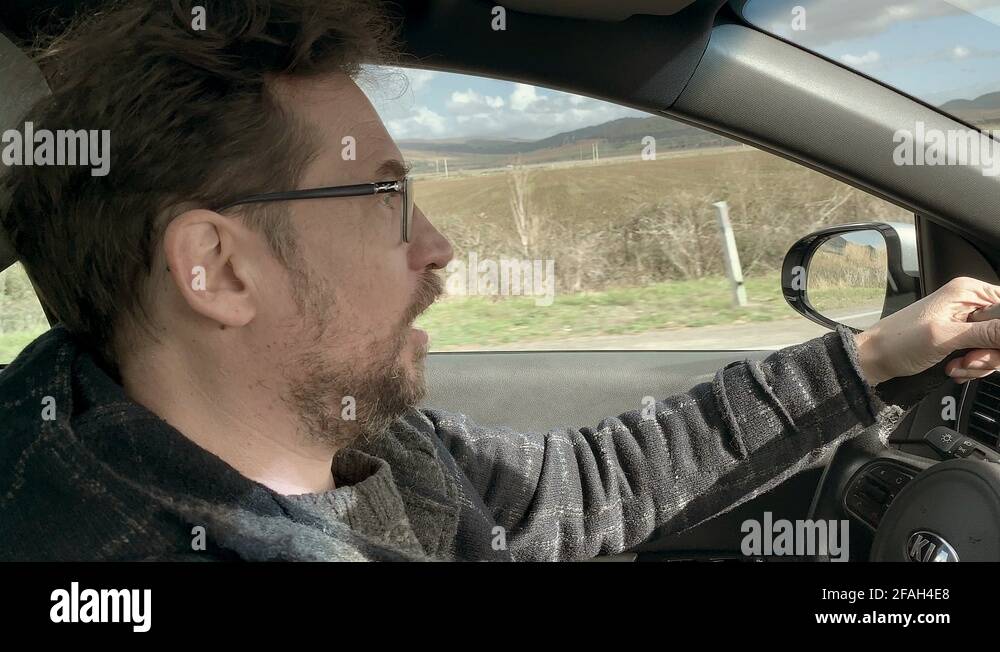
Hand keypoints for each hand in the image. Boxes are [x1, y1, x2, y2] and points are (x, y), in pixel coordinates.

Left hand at [853, 276, 999, 385]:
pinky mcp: (962, 341)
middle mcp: (971, 304)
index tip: (992, 347)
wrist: (875, 360)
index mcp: (969, 292)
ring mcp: (967, 324)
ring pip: (996, 348)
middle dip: (992, 353)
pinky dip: (971, 368)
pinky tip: (952, 368)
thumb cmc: (899, 342)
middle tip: (970, 359)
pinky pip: (983, 357)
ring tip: (955, 365)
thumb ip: (987, 333)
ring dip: (980, 364)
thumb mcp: (946, 336)